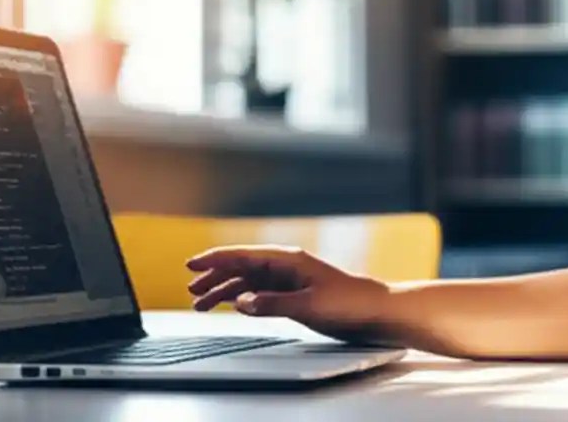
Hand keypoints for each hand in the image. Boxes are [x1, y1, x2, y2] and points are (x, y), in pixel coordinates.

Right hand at [185, 245, 390, 342]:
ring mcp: (290, 280)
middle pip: (242, 268)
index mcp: (289, 260)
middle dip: (214, 277)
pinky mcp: (295, 295)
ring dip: (224, 290)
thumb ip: (272, 303)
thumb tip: (240, 301)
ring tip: (201, 302)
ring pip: (248, 281)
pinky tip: (231, 304)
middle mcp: (286, 266)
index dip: (216, 260)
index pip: (244, 256)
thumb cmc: (348, 303)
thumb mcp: (309, 305)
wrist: (376, 310)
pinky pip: (260, 293)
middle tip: (190, 289)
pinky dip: (242, 298)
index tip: (192, 264)